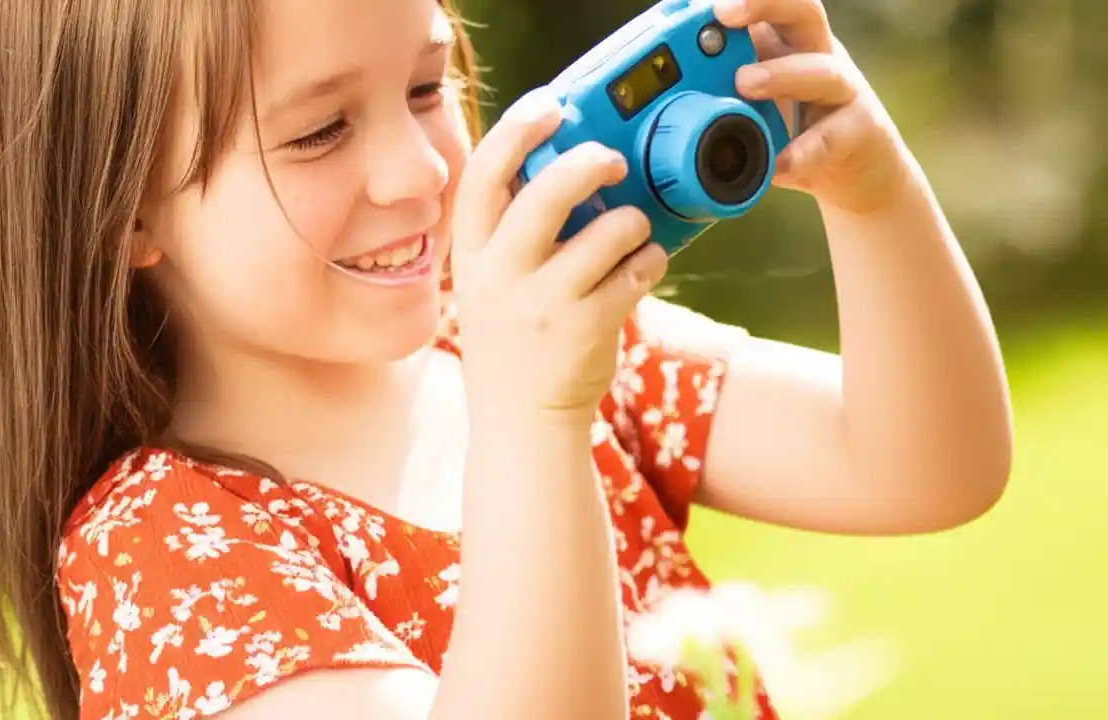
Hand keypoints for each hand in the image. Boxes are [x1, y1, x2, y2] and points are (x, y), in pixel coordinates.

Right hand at [451, 95, 668, 425]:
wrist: (520, 420)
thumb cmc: (514, 338)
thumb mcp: (490, 282)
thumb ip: (511, 232)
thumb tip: (565, 165)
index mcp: (472, 255)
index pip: (484, 176)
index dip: (518, 130)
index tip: (551, 106)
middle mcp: (501, 276)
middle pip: (548, 193)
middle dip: (589, 163)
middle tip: (613, 160)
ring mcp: (544, 305)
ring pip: (608, 232)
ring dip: (633, 222)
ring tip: (632, 231)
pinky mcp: (586, 328)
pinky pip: (637, 271)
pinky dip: (650, 260)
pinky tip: (642, 266)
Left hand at [715, 0, 915, 214]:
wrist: (856, 174)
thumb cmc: (797, 129)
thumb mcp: (755, 101)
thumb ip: (721, 86)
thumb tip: (663, 88)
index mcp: (787, 42)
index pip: (768, 3)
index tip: (703, 0)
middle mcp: (818, 55)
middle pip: (803, 10)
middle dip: (763, 2)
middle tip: (723, 12)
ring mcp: (843, 91)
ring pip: (822, 70)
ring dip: (780, 74)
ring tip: (744, 84)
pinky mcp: (858, 131)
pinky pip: (831, 137)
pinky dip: (802, 151)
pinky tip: (777, 165)